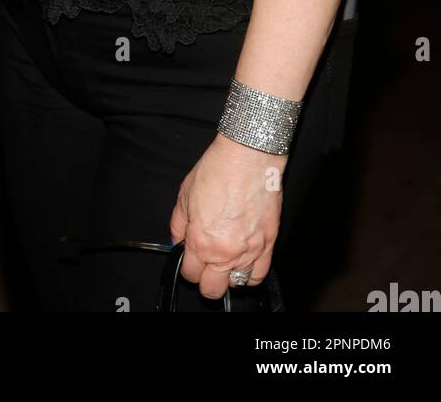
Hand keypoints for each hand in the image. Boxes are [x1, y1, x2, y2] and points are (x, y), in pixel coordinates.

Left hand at [168, 135, 284, 297]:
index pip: (190, 274)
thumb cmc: (217, 171)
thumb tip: (177, 241)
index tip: (189, 258)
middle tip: (205, 265)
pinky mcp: (269, 244)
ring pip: (237, 284)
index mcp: (201, 242)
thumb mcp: (184, 195)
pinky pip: (259, 274)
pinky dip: (250, 273)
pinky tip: (244, 261)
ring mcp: (250, 251)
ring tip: (225, 261)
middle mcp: (226, 253)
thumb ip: (178, 225)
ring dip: (228, 276)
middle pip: (213, 289)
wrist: (248, 157)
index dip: (187, 267)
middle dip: (205, 280)